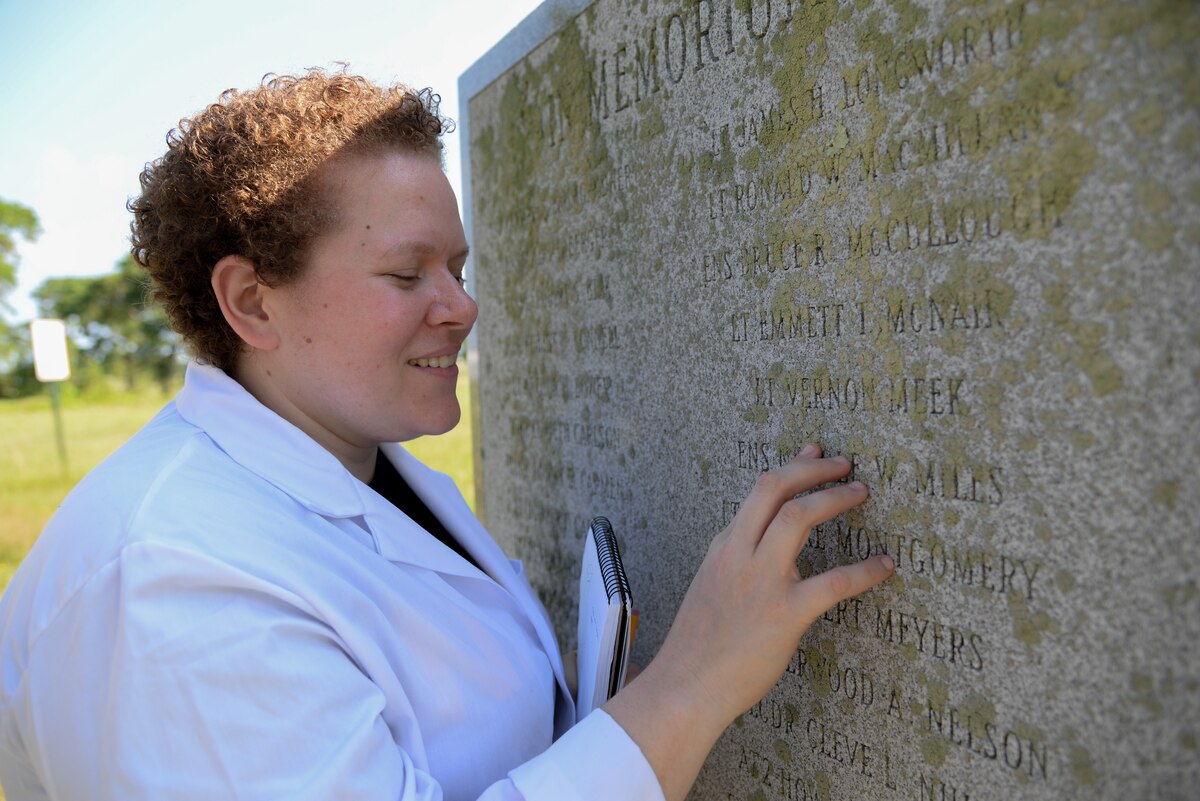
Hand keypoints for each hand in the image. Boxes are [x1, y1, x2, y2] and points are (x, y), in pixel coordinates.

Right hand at [604, 443, 893, 800]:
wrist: (686, 685)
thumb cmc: (698, 646)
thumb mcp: (709, 588)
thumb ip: (732, 562)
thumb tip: (755, 545)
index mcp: (724, 547)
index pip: (759, 493)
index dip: (791, 468)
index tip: (812, 453)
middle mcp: (740, 553)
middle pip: (775, 488)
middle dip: (812, 468)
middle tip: (843, 463)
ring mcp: (762, 581)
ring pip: (799, 517)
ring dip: (833, 498)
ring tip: (860, 491)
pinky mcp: (785, 613)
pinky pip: (833, 582)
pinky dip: (864, 569)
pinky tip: (884, 565)